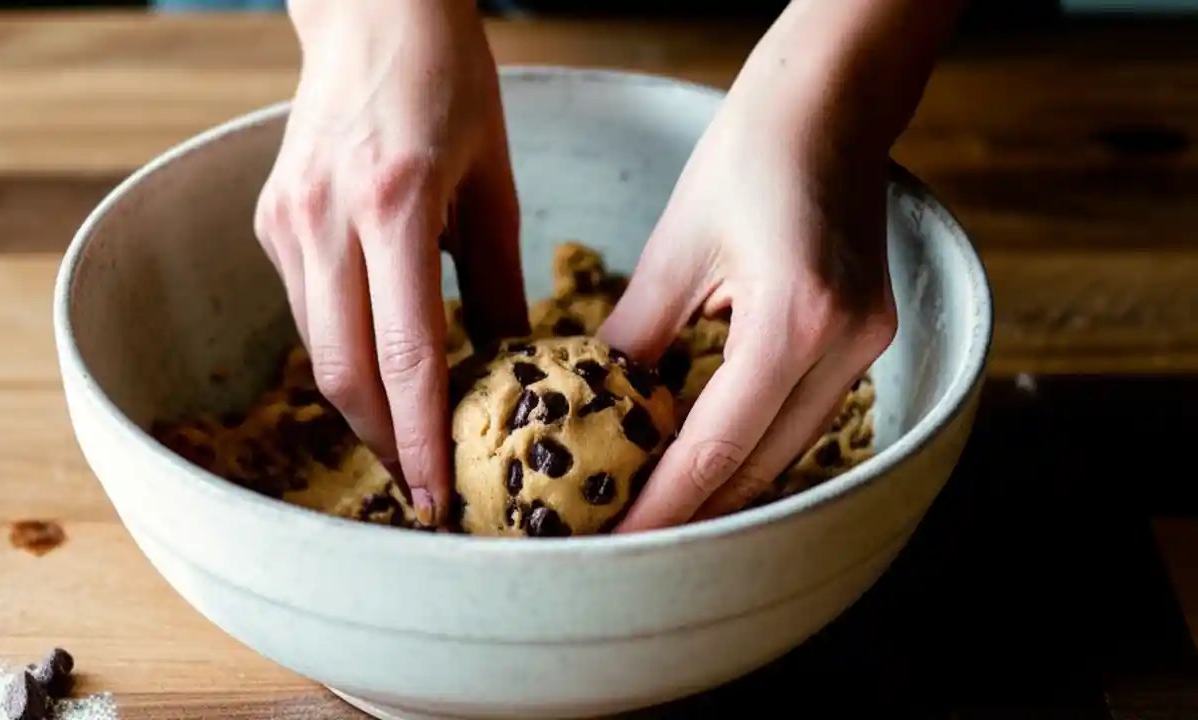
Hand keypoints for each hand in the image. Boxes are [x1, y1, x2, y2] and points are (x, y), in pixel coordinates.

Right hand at [254, 0, 527, 526]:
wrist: (370, 11)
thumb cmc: (448, 83)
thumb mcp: (495, 179)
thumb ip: (499, 277)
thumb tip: (510, 360)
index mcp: (396, 205)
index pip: (406, 354)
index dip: (421, 436)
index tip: (436, 495)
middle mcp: (327, 219)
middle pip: (344, 371)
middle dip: (383, 443)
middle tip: (421, 490)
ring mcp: (288, 220)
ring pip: (317, 348)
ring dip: (361, 404)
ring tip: (407, 441)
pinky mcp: (271, 219)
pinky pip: (306, 309)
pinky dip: (342, 351)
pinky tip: (377, 369)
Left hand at [597, 12, 915, 531]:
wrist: (829, 106)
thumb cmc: (746, 156)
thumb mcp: (674, 249)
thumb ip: (634, 339)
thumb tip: (594, 408)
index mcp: (794, 319)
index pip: (719, 448)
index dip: (663, 505)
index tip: (616, 543)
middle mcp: (846, 345)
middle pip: (761, 466)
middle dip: (692, 510)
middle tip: (626, 537)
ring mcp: (869, 345)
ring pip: (788, 449)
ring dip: (724, 482)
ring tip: (658, 504)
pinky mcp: (870, 337)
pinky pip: (805, 415)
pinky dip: (754, 440)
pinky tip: (707, 450)